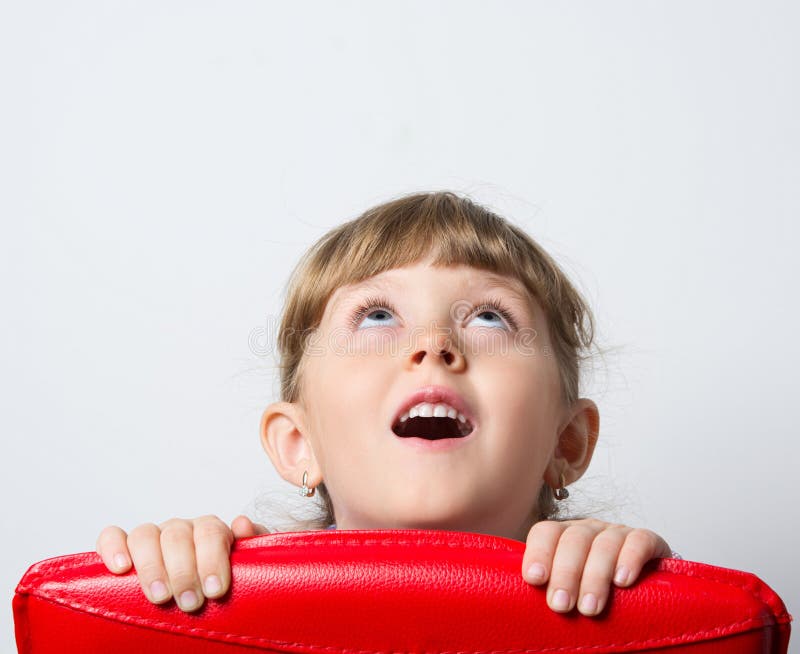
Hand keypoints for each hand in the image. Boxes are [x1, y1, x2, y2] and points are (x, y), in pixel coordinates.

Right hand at [95, 514, 267, 611]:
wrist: (204, 600)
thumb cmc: (224, 586)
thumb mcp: (247, 569)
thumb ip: (253, 546)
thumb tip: (242, 524)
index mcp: (211, 532)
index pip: (211, 531)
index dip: (212, 559)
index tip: (216, 591)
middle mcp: (182, 531)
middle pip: (178, 534)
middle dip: (184, 570)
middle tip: (190, 603)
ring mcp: (154, 539)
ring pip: (146, 533)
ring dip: (152, 565)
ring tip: (160, 597)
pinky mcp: (125, 550)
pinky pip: (113, 536)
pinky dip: (113, 547)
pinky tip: (121, 568)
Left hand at [521, 518, 672, 616]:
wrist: (644, 584)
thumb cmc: (594, 590)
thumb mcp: (568, 589)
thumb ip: (549, 590)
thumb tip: (523, 613)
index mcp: (563, 537)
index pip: (545, 533)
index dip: (538, 553)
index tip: (534, 579)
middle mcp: (588, 530)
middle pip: (573, 540)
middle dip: (566, 573)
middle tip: (561, 605)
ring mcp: (617, 533)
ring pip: (604, 544)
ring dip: (595, 576)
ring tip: (590, 608)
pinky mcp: (647, 540)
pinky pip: (640, 541)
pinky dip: (630, 559)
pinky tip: (623, 581)